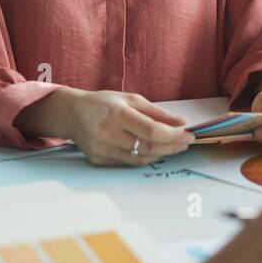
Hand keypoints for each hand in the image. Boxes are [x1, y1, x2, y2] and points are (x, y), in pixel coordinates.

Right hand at [64, 90, 194, 165]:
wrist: (72, 114)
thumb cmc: (103, 103)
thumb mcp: (130, 99)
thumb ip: (157, 112)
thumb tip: (181, 123)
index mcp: (117, 114)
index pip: (152, 131)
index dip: (173, 136)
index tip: (189, 136)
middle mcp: (107, 134)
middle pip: (148, 148)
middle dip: (172, 147)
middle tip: (186, 143)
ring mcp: (102, 149)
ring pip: (140, 159)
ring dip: (161, 154)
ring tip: (174, 147)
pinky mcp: (99, 160)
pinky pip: (128, 163)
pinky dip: (145, 158)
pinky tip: (155, 151)